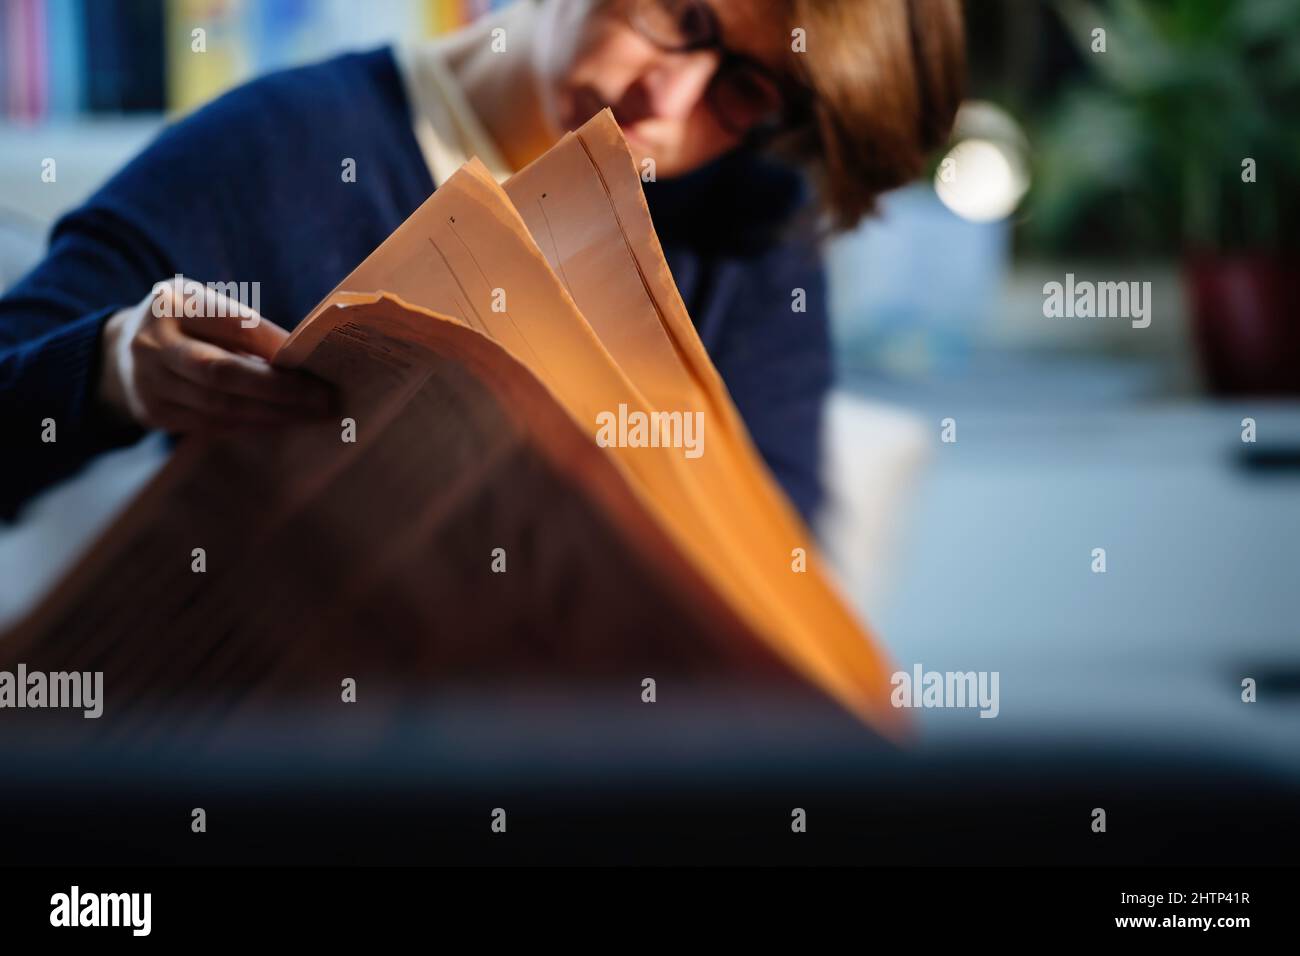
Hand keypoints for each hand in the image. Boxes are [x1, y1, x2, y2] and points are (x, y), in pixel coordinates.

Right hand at [98, 278, 333, 432]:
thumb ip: (248, 329)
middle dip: (280, 390)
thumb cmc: (188, 324)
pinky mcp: (153, 413)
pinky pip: (211, 425)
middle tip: (324, 399)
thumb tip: (304, 361)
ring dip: (273, 414)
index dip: (277, 348)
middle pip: (222, 373)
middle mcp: (153, 343)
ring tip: (312, 414)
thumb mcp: (209, 308)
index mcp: (173, 303)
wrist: (123, 351)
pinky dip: (251, 424)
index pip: (232, 327)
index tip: (318, 364)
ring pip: (219, 406)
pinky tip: (281, 421)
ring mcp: (148, 382)